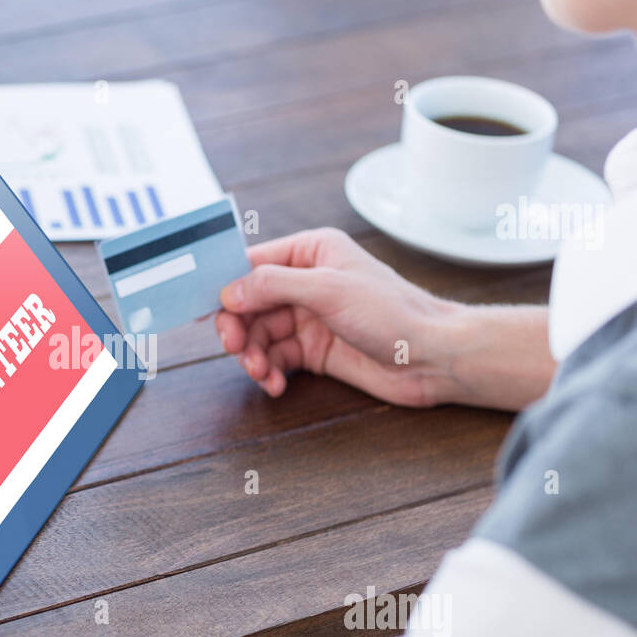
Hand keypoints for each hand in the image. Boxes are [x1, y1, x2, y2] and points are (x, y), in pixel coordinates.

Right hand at [216, 228, 461, 404]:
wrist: (432, 357)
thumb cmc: (393, 313)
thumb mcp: (328, 290)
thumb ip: (273, 286)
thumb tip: (228, 291)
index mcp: (311, 252)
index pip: (252, 263)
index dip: (225, 285)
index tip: (203, 308)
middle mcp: (306, 282)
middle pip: (249, 303)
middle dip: (238, 327)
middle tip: (233, 347)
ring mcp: (309, 318)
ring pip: (259, 334)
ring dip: (252, 355)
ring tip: (260, 372)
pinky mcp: (314, 350)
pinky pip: (276, 358)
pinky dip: (269, 372)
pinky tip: (275, 384)